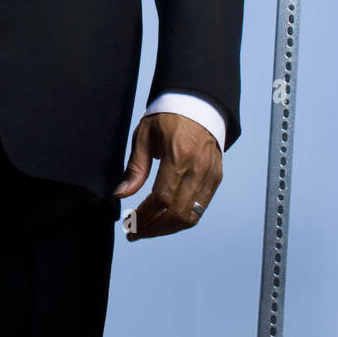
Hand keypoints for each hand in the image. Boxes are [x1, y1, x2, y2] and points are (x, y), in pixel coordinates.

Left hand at [114, 112, 221, 239]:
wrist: (198, 104)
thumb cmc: (168, 117)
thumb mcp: (145, 135)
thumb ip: (135, 167)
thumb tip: (121, 194)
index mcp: (179, 155)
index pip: (161, 198)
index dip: (144, 216)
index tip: (129, 224)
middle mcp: (198, 168)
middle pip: (177, 213)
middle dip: (153, 229)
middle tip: (135, 232)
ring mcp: (210, 174)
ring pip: (191, 216)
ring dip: (167, 229)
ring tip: (148, 229)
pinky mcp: (216, 178)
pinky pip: (200, 208)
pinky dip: (182, 219)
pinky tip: (165, 219)